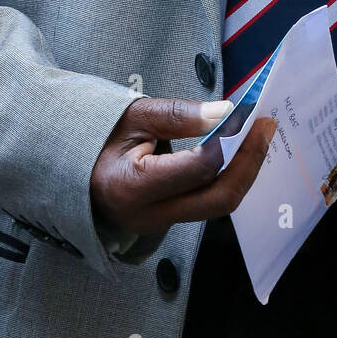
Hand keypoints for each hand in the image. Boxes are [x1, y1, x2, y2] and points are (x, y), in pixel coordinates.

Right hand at [90, 97, 276, 236]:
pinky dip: (226, 177)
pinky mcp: (168, 222)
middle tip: (267, 127)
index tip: (246, 113)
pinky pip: (206, 203)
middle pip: (217, 199)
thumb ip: (178, 115)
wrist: (69, 169)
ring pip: (216, 205)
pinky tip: (236, 151)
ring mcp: (159, 225)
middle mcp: (148, 216)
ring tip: (256, 135)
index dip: (228, 140)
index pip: (197, 168)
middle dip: (249, 163)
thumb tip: (225, 112)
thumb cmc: (97, 137)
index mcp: (133, 187)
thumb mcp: (132, 115)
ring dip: (242, 171)